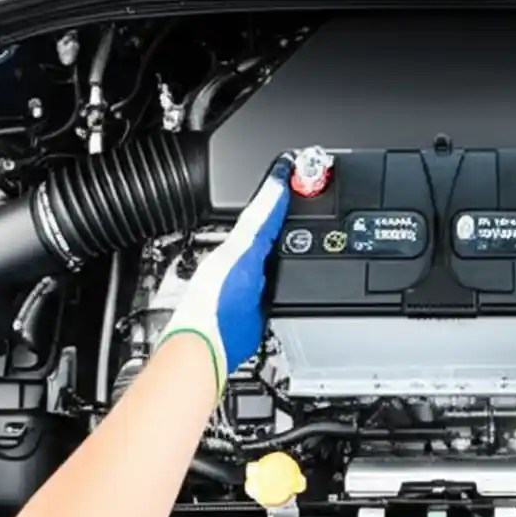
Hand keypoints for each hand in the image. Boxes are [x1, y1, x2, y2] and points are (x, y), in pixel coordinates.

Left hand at [160, 158, 290, 402]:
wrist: (208, 347)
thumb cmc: (214, 303)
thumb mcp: (241, 255)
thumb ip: (259, 224)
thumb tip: (274, 188)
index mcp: (237, 245)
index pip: (264, 210)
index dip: (280, 191)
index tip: (294, 169)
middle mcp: (243, 262)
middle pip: (271, 232)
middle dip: (288, 216)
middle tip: (308, 193)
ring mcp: (252, 285)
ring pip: (275, 256)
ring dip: (291, 243)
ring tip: (307, 226)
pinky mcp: (261, 308)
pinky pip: (280, 283)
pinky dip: (291, 273)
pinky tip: (298, 272)